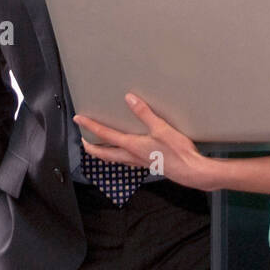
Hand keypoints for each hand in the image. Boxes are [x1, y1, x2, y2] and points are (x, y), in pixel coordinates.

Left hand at [76, 94, 220, 191]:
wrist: (191, 171)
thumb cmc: (177, 153)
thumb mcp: (161, 128)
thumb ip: (144, 113)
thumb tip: (129, 99)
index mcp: (131, 146)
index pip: (104, 135)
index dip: (90, 126)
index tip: (79, 119)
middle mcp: (131, 156)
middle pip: (103, 153)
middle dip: (91, 147)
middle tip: (83, 140)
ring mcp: (139, 162)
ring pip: (114, 158)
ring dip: (103, 152)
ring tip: (100, 145)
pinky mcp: (148, 164)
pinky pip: (126, 160)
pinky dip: (118, 155)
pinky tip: (125, 150)